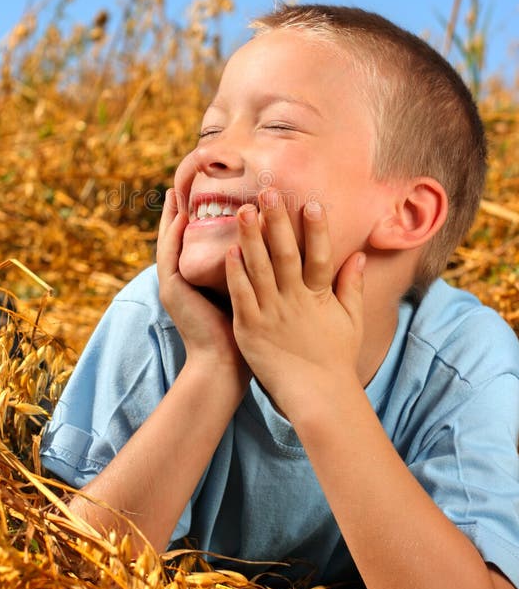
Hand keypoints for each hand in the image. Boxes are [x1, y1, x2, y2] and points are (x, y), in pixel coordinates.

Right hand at [157, 189, 248, 373]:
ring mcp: (174, 286)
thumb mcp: (247, 292)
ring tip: (176, 191)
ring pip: (170, 242)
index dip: (198, 217)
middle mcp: (183, 280)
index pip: (195, 242)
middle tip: (181, 183)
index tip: (207, 192)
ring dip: (172, 217)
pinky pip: (169, 256)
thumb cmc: (245, 334)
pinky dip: (172, 235)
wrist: (226, 366)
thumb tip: (274, 243)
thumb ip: (251, 268)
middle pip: (178, 237)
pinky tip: (178, 216)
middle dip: (179, 211)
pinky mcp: (172, 291)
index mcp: (198, 281)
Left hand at [224, 187, 364, 417]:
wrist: (318, 397)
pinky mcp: (251, 329)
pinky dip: (235, 273)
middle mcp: (296, 301)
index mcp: (320, 296)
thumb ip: (352, 286)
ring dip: (251, 238)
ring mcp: (272, 314)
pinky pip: (242, 296)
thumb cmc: (335, 359)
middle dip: (277, 221)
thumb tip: (359, 256)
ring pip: (260, 269)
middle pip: (286, 254)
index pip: (320, 255)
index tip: (311, 201)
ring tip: (243, 210)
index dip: (317, 229)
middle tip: (268, 191)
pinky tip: (228, 251)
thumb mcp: (351, 321)